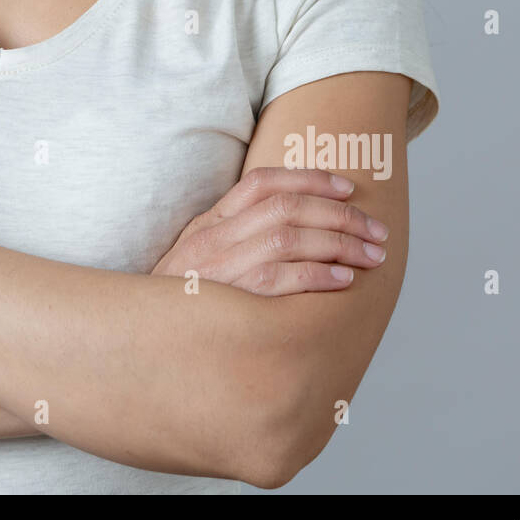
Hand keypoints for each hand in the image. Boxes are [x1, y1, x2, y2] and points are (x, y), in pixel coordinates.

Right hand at [150, 168, 388, 296]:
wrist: (143, 342)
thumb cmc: (182, 304)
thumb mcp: (198, 258)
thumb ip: (233, 237)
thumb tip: (291, 223)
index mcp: (208, 221)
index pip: (263, 181)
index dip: (310, 178)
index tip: (349, 186)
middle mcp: (212, 237)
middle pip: (286, 207)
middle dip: (340, 214)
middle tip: (376, 229)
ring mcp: (218, 267)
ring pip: (289, 237)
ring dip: (339, 242)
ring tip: (372, 254)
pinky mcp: (229, 301)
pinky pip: (281, 278)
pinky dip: (318, 275)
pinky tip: (344, 280)